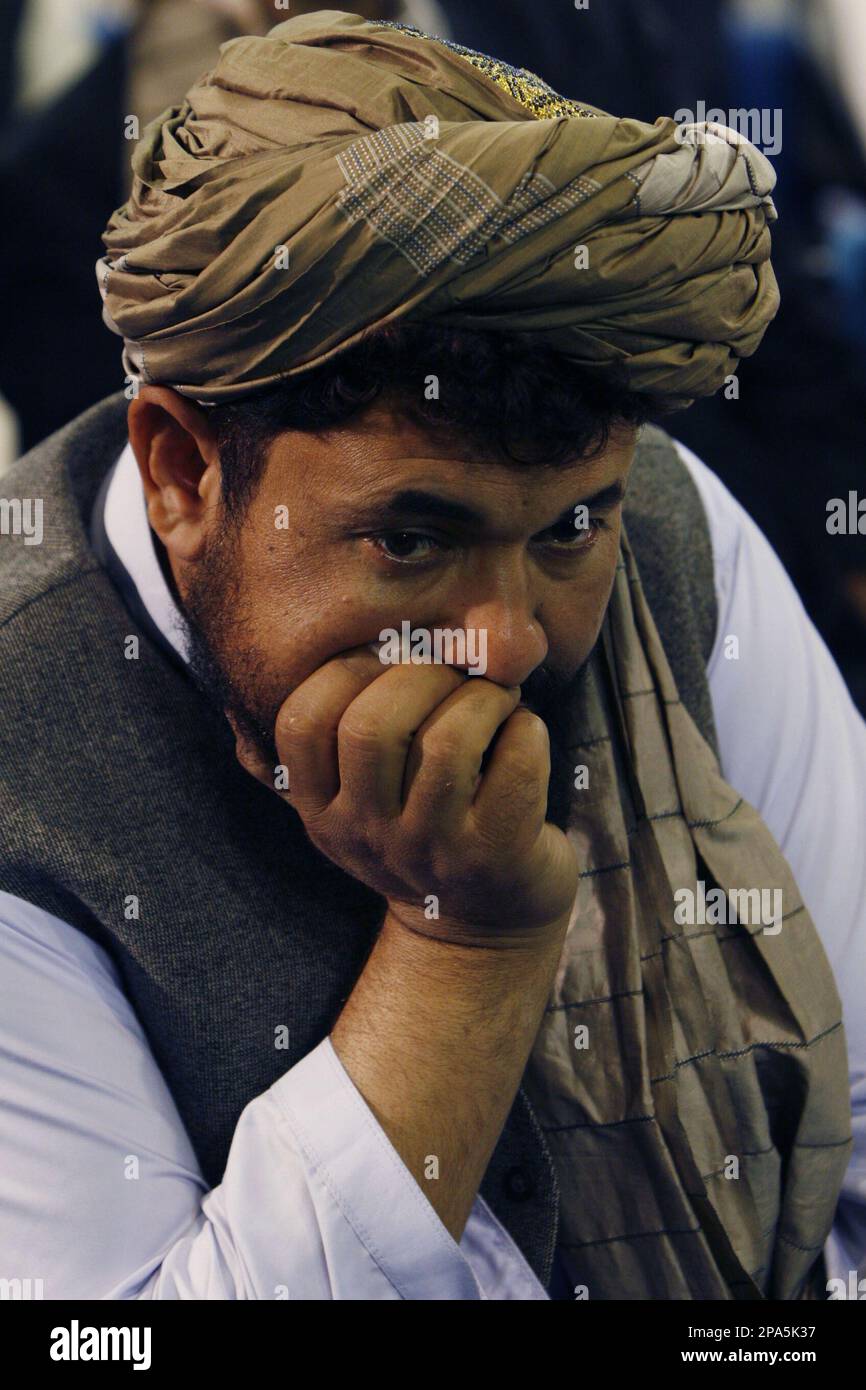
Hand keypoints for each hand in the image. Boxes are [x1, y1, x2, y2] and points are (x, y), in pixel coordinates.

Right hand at [228, 646, 578, 944]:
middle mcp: (368, 833)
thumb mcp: (347, 809)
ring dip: (482, 698)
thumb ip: (308, 759)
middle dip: (423, 674)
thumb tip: (234, 713)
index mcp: (322, 809)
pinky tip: (523, 734)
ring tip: (496, 701)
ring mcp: (432, 849)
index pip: (301, 723)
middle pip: (372, 725)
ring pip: (447, 742)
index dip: (346, 669)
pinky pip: (516, 763)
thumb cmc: (418, 832)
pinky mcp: (497, 855)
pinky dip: (527, 729)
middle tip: (457, 673)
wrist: (482, 925)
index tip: (389, 660)